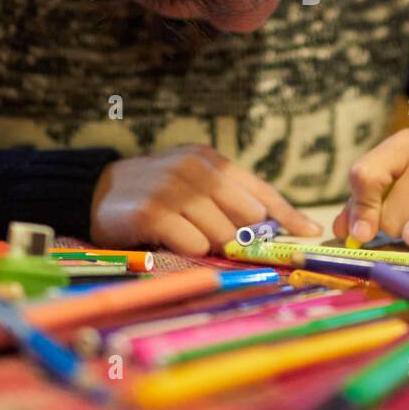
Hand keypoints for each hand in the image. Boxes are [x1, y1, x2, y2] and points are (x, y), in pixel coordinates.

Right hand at [89, 144, 322, 255]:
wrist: (98, 191)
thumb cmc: (159, 193)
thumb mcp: (198, 186)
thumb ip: (237, 201)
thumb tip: (291, 227)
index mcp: (213, 161)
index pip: (262, 191)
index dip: (288, 215)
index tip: (311, 234)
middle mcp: (196, 169)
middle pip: (247, 217)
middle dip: (243, 237)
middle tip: (226, 242)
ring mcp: (173, 189)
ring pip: (221, 233)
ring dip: (211, 244)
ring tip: (189, 236)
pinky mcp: (152, 212)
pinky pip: (192, 243)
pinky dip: (189, 249)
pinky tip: (173, 240)